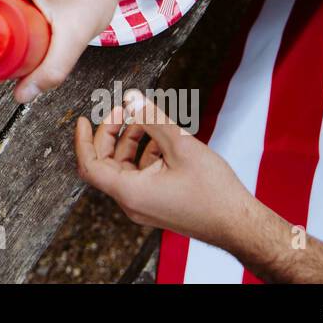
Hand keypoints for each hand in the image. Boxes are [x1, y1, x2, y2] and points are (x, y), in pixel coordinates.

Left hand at [75, 93, 255, 248]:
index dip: (83, 140)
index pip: (89, 165)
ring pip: (125, 167)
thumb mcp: (180, 145)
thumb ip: (152, 118)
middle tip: (125, 110)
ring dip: (132, 141)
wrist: (239, 224)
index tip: (82, 119)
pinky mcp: (157, 203)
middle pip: (106, 163)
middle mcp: (132, 202)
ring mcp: (144, 205)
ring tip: (147, 120)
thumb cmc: (214, 193)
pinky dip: (146, 154)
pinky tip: (162, 138)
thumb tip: (133, 97)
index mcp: (130, 192)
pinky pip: (141, 175)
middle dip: (113, 133)